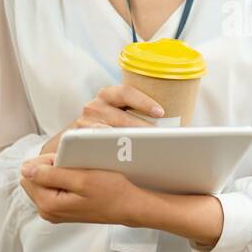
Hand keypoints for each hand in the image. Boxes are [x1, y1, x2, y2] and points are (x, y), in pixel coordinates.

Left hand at [20, 155, 145, 224]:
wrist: (129, 206)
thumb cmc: (112, 193)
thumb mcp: (81, 179)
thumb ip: (50, 174)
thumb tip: (25, 169)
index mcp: (48, 204)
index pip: (30, 173)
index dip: (48, 161)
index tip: (68, 162)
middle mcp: (47, 211)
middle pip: (33, 179)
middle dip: (50, 168)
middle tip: (74, 168)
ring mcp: (54, 212)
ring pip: (43, 183)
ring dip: (57, 174)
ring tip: (79, 175)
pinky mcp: (62, 210)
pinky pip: (53, 189)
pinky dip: (63, 181)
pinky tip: (80, 182)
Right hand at [39, 84, 163, 154]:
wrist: (76, 140)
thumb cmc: (109, 128)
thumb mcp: (120, 114)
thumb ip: (138, 116)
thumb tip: (175, 126)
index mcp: (108, 95)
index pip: (126, 92)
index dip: (144, 102)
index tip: (160, 113)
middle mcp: (94, 106)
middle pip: (121, 117)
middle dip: (141, 129)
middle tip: (158, 140)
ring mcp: (83, 123)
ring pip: (108, 132)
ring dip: (126, 142)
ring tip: (143, 150)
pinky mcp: (76, 139)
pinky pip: (94, 145)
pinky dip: (108, 151)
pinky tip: (121, 159)